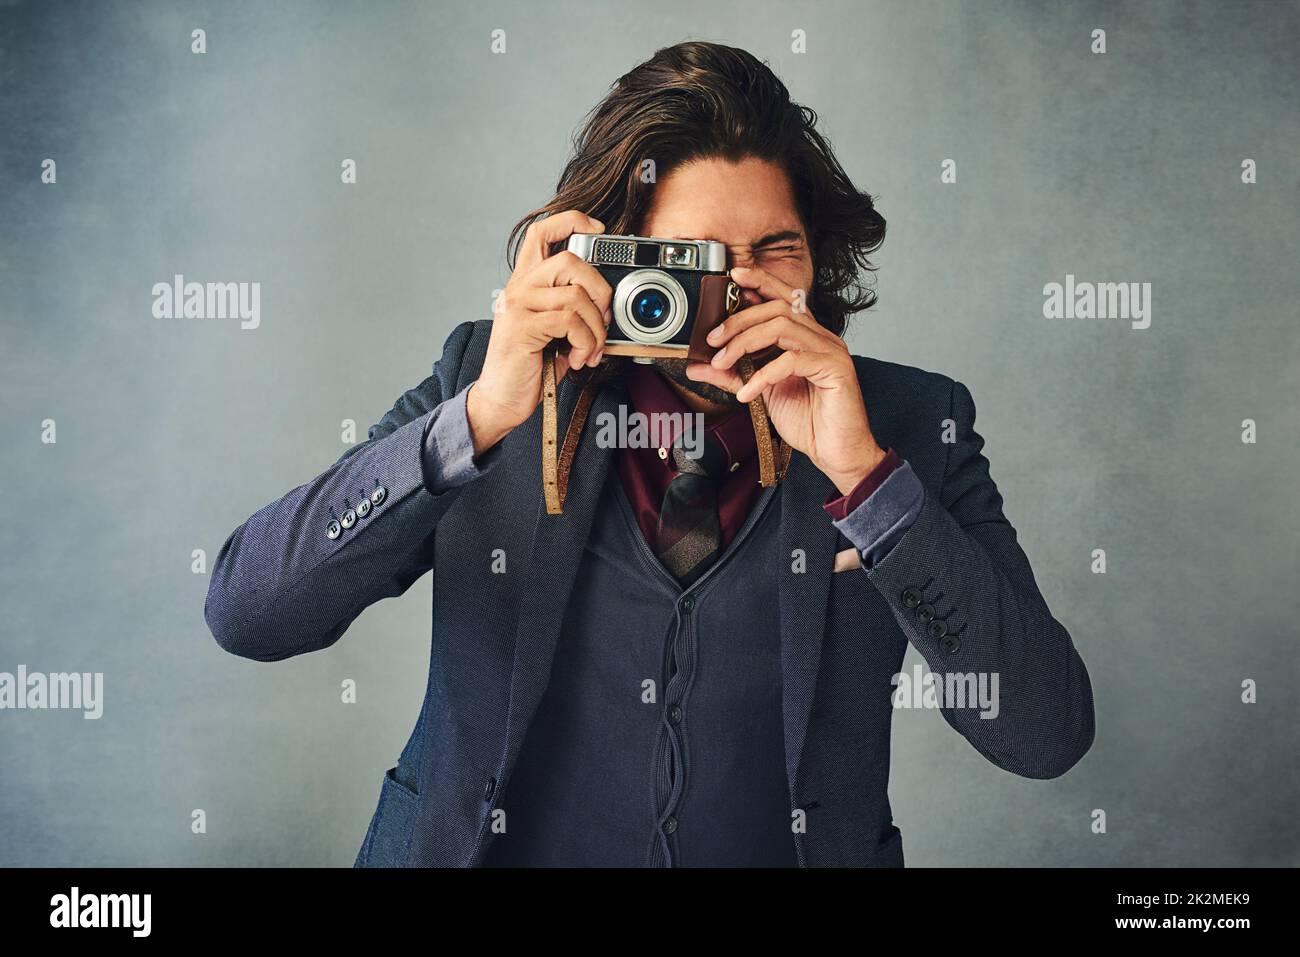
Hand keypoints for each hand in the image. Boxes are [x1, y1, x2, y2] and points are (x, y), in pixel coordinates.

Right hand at [466, 210, 612, 455]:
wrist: (502, 398)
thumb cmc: (532, 365)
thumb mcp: (556, 330)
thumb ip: (575, 309)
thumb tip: (610, 303)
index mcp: (527, 281)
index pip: (542, 231)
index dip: (572, 221)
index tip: (598, 230)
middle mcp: (520, 287)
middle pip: (570, 260)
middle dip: (600, 290)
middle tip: (602, 321)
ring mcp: (518, 305)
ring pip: (576, 296)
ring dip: (596, 329)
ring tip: (590, 350)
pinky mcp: (522, 327)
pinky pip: (570, 322)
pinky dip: (585, 343)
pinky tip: (579, 358)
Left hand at [685, 265, 885, 495]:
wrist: (835, 451)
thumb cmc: (807, 420)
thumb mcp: (761, 393)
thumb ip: (732, 375)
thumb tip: (699, 365)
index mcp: (806, 336)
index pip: (783, 296)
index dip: (760, 281)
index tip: (732, 276)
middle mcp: (820, 336)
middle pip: (777, 307)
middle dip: (739, 319)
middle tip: (712, 338)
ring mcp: (830, 349)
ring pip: (783, 326)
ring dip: (745, 341)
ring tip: (724, 362)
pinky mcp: (835, 368)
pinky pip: (792, 359)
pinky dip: (763, 374)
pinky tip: (748, 392)